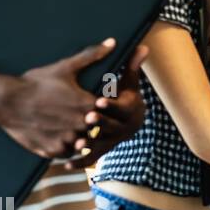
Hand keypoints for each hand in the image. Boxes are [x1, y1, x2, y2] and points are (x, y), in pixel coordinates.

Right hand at [0, 38, 114, 158]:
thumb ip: (92, 56)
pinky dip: (64, 147)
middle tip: (77, 116)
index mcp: (87, 105)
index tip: (95, 105)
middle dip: (91, 124)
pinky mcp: (52, 150)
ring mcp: (66, 139)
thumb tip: (112, 42)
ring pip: (82, 143)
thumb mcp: (65, 68)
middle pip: (96, 129)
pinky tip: (57, 136)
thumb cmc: (36, 82)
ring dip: (78, 137)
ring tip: (66, 126)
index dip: (102, 109)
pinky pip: (66, 153)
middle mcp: (80, 125)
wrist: (5, 100)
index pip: (107, 112)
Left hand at [64, 45, 147, 169]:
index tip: (99, 100)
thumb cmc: (125, 98)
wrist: (131, 123)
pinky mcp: (101, 150)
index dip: (111, 106)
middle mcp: (122, 129)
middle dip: (99, 123)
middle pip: (110, 127)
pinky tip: (67, 162)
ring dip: (89, 145)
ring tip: (78, 142)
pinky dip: (79, 161)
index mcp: (129, 111)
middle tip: (87, 118)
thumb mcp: (128, 83)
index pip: (121, 108)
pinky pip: (90, 158)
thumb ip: (131, 66)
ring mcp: (111, 141)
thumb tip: (143, 46)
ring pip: (100, 145)